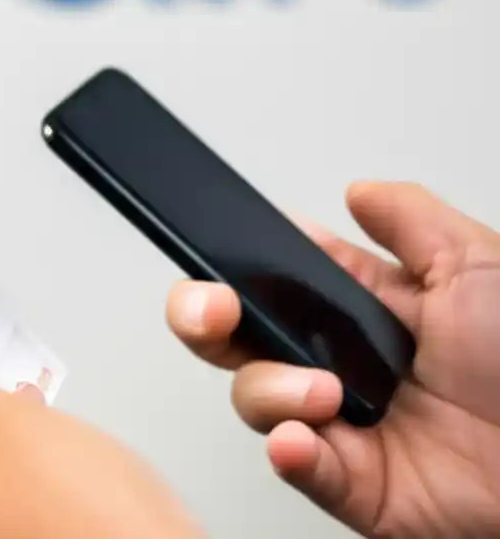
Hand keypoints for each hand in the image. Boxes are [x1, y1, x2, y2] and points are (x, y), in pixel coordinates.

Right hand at [167, 181, 499, 536]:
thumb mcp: (482, 270)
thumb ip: (415, 221)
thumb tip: (359, 191)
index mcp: (369, 311)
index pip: (277, 278)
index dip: (237, 267)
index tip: (219, 260)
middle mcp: (344, 364)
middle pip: (239, 337)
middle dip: (203, 317)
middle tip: (213, 311)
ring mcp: (342, 425)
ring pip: (255, 398)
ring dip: (272, 390)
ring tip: (327, 395)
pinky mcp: (351, 482)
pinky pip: (295, 465)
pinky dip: (289, 453)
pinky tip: (300, 438)